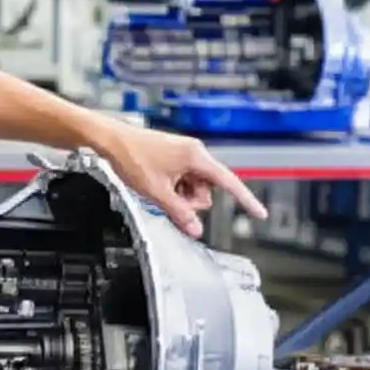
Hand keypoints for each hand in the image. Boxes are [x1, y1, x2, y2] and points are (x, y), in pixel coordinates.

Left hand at [101, 124, 266, 238]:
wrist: (110, 140)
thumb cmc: (131, 157)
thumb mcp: (156, 192)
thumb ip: (179, 213)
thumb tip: (194, 229)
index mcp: (196, 157)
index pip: (229, 182)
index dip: (245, 200)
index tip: (259, 214)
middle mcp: (194, 153)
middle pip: (206, 190)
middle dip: (191, 201)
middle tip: (168, 199)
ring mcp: (183, 155)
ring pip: (193, 188)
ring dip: (179, 196)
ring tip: (158, 190)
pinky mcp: (173, 158)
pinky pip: (182, 181)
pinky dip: (172, 189)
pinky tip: (156, 185)